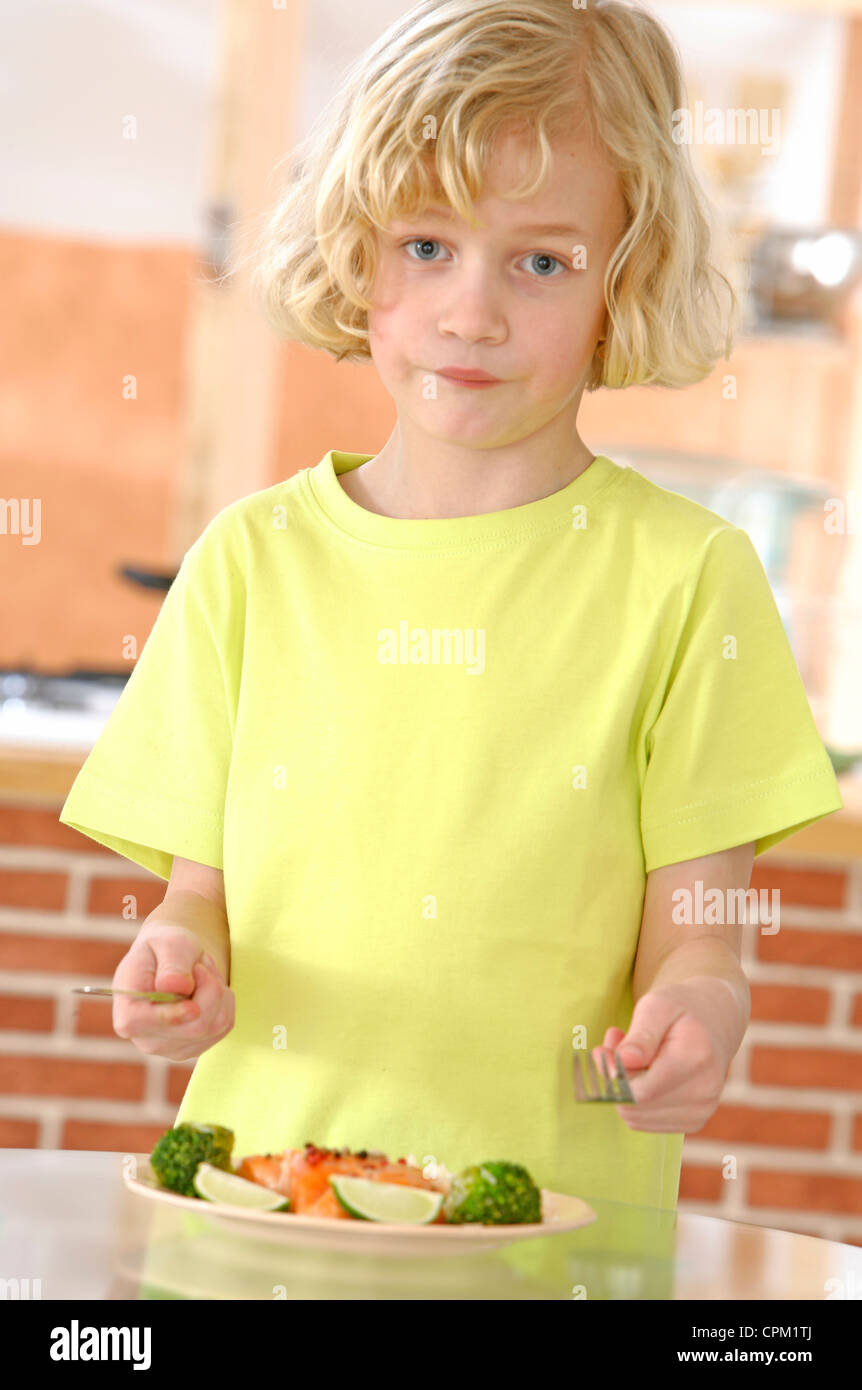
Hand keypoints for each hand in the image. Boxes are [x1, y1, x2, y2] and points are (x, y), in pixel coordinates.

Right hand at [112, 922, 234, 1062]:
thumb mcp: (168, 943)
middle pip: (194, 1027)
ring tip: (202, 972)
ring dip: (218, 991)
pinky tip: (207, 988)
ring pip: (214, 1026)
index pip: (141, 1024)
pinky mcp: (195, 1048)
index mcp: (127, 1012)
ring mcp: (170, 1048)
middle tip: (200, 964)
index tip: (191, 998)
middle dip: (208, 987)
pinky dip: (224, 1002)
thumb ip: (171, 964)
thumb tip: (176, 987)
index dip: (170, 1015)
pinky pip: (224, 1026)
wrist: (170, 959)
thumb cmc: (165, 948)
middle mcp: (146, 1039)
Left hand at [592, 979, 740, 1132]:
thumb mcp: (657, 1006)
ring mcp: (701, 1111)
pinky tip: (644, 1074)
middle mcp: (704, 1091)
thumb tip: (624, 1062)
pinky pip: (644, 1122)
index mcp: (696, 1058)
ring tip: (633, 1056)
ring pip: (635, 1117)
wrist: (715, 1023)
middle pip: (635, 1105)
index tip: (601, 1050)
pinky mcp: (694, 1121)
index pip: (640, 1091)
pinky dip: (636, 1100)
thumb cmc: (681, 1010)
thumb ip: (640, 1036)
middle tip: (616, 1044)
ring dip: (624, 1089)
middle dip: (616, 1077)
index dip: (612, 1075)